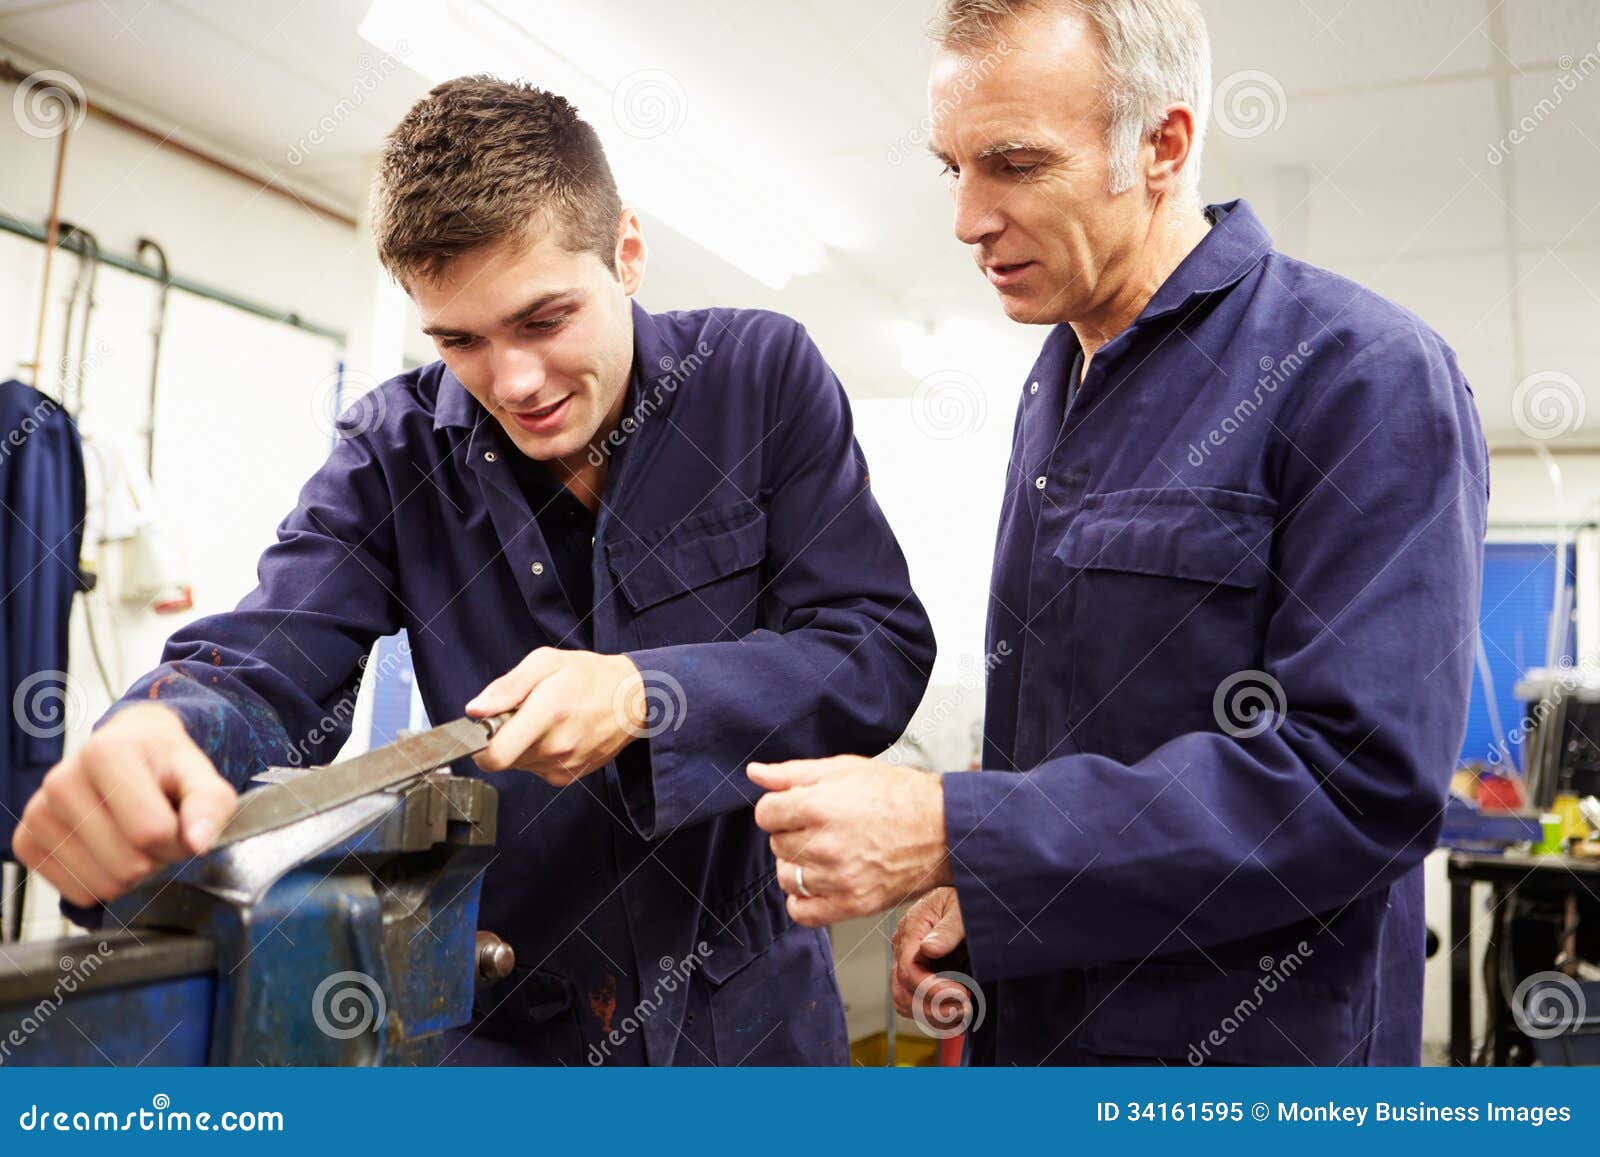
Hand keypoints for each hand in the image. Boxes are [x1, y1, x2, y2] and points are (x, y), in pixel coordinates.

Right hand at [11, 704, 237, 905]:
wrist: (130, 750)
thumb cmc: (166, 766)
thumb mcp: (202, 776)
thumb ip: (209, 805)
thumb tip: (197, 843)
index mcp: (105, 753)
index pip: (152, 832)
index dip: (178, 838)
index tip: (178, 819)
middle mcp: (61, 780)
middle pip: (128, 864)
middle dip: (156, 857)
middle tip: (157, 829)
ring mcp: (38, 812)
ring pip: (102, 885)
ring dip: (131, 873)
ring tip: (133, 837)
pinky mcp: (26, 841)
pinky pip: (76, 893)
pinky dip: (102, 883)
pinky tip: (107, 850)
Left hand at [466, 648, 645, 785]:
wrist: (635, 700)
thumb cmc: (591, 677)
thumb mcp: (546, 662)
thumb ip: (507, 686)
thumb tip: (475, 710)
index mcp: (549, 712)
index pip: (495, 754)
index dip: (478, 745)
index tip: (483, 728)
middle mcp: (557, 746)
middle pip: (502, 758)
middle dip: (503, 737)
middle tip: (523, 713)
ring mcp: (563, 765)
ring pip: (518, 764)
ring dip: (521, 745)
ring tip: (545, 721)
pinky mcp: (567, 776)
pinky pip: (535, 769)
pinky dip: (537, 754)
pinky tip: (556, 734)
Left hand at [748, 754, 949, 925]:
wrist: (943, 828)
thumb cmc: (898, 795)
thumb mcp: (844, 769)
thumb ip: (793, 773)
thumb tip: (755, 774)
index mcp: (818, 806)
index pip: (764, 814)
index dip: (778, 807)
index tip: (797, 807)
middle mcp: (824, 845)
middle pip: (775, 844)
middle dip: (791, 833)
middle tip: (821, 826)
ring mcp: (838, 879)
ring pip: (786, 877)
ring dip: (798, 865)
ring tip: (824, 852)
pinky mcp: (852, 904)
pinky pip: (802, 912)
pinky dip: (803, 899)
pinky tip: (821, 881)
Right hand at [891, 886, 967, 1021]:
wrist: (969, 894)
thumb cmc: (966, 898)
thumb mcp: (962, 908)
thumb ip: (947, 929)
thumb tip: (929, 949)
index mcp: (912, 930)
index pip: (909, 972)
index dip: (933, 990)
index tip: (963, 993)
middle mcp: (903, 948)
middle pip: (902, 992)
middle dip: (933, 1007)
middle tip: (965, 1007)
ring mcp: (908, 961)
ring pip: (905, 1002)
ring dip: (933, 1015)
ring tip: (962, 1011)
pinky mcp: (918, 972)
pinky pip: (914, 1002)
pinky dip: (933, 1014)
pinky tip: (955, 1013)